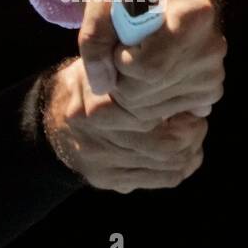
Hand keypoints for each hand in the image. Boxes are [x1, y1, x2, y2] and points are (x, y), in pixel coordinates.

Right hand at [43, 58, 208, 193]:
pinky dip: (180, 166)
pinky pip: (160, 179)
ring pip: (168, 166)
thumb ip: (134, 74)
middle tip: (196, 117)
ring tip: (193, 133)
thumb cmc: (85, 84)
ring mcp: (103, 165)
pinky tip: (185, 153)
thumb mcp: (103, 65)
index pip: (153, 116)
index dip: (180, 108)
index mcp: (94, 108)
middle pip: (166, 146)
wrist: (50, 117)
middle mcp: (96, 141)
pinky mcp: (109, 181)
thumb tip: (184, 82)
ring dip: (190, 150)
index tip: (189, 99)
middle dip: (192, 133)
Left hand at [78, 0, 226, 119]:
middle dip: (119, 77)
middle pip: (146, 90)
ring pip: (152, 106)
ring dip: (130, 88)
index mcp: (194, 15)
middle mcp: (212, 46)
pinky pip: (165, 111)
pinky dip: (148, 98)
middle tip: (119, 49)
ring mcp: (213, 72)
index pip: (148, 67)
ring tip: (133, 55)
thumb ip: (94, 33)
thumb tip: (102, 84)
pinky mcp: (209, 91)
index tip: (119, 39)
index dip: (121, 58)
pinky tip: (148, 70)